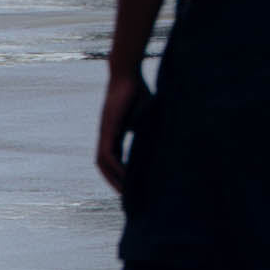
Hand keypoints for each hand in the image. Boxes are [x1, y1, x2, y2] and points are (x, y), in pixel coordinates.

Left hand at [94, 62, 149, 197]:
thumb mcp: (146, 116)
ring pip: (103, 163)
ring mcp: (105, 132)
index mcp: (115, 133)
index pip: (113, 159)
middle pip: (104, 165)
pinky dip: (116, 167)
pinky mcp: (107, 129)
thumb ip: (149, 129)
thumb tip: (166, 142)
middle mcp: (106, 135)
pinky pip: (107, 154)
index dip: (119, 173)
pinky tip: (126, 176)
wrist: (127, 73)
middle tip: (126, 197)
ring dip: (112, 179)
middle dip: (113, 181)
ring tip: (124, 192)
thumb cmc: (138, 91)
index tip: (130, 186)